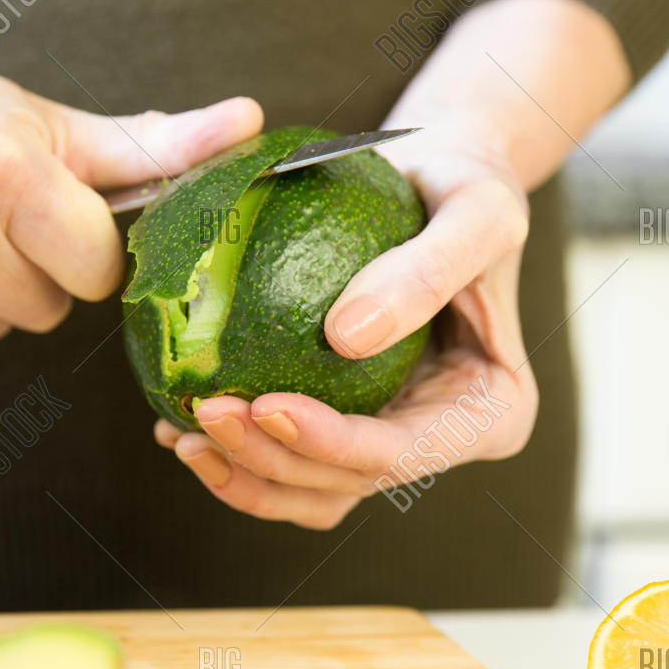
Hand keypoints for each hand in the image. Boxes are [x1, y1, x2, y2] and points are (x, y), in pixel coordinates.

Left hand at [155, 134, 537, 528]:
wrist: (435, 176)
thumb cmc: (468, 185)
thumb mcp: (478, 210)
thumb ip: (428, 270)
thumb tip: (347, 337)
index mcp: (490, 414)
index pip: (401, 452)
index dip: (330, 443)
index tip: (266, 406)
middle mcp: (440, 442)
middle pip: (346, 483)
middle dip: (270, 463)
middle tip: (204, 412)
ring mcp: (390, 439)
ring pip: (311, 492)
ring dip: (244, 477)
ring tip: (182, 434)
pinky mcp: (345, 421)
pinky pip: (287, 460)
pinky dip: (236, 454)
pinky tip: (178, 424)